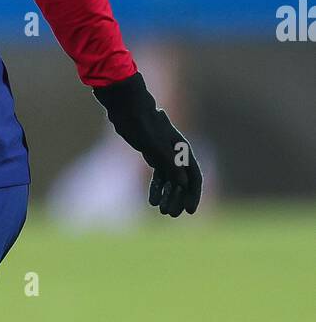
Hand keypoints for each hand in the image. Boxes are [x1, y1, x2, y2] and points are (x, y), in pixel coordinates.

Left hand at [93, 71, 201, 216]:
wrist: (127, 107)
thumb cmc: (141, 123)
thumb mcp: (154, 145)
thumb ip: (169, 163)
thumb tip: (184, 182)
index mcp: (181, 150)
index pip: (194, 176)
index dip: (193, 194)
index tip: (189, 211)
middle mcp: (177, 153)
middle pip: (183, 181)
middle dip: (179, 199)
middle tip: (171, 214)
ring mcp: (165, 153)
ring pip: (171, 180)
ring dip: (169, 196)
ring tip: (162, 211)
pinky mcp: (154, 153)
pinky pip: (159, 175)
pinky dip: (157, 188)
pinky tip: (152, 201)